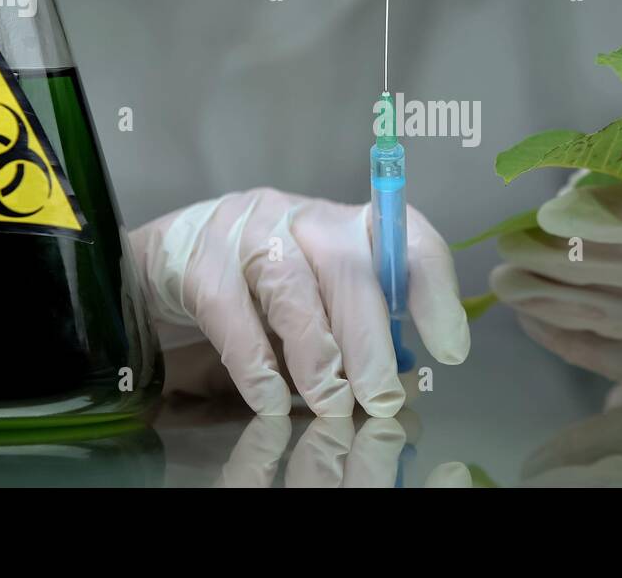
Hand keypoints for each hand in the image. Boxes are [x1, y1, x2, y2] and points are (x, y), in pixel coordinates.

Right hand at [129, 188, 468, 417]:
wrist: (171, 254)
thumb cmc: (262, 280)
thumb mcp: (319, 292)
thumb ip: (359, 327)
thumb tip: (404, 381)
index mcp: (345, 222)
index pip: (403, 237)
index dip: (432, 289)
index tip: (449, 346)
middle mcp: (302, 217)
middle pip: (348, 270)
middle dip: (370, 343)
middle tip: (382, 399)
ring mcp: (248, 233)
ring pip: (292, 290)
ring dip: (317, 356)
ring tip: (332, 405)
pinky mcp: (201, 262)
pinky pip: (233, 316)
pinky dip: (256, 365)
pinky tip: (271, 400)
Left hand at [490, 172, 621, 380]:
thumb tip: (566, 197)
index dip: (603, 216)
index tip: (549, 214)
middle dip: (557, 259)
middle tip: (510, 246)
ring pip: (612, 316)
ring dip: (549, 299)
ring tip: (507, 280)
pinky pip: (608, 355)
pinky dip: (561, 335)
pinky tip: (529, 313)